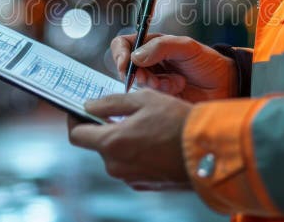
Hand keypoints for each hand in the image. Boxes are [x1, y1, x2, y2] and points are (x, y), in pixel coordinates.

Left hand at [68, 89, 191, 188]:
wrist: (208, 151)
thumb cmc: (177, 121)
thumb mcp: (142, 100)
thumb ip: (110, 103)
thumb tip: (88, 106)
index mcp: (111, 143)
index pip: (77, 135)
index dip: (74, 120)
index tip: (79, 111)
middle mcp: (116, 165)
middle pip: (98, 145)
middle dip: (105, 128)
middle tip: (123, 113)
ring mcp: (130, 177)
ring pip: (116, 156)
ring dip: (123, 141)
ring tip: (146, 126)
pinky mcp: (144, 184)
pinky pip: (131, 166)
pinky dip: (137, 153)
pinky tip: (155, 142)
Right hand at [111, 34, 235, 102]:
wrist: (225, 85)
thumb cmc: (207, 62)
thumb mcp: (187, 47)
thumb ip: (161, 47)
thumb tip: (135, 57)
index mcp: (152, 44)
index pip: (123, 44)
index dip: (120, 53)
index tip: (125, 65)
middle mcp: (149, 61)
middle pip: (126, 67)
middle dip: (137, 75)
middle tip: (153, 80)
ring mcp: (153, 80)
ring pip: (137, 84)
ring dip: (153, 84)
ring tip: (174, 83)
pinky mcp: (158, 97)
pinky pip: (148, 97)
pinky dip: (162, 93)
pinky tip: (178, 88)